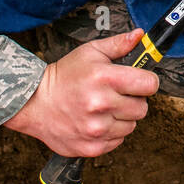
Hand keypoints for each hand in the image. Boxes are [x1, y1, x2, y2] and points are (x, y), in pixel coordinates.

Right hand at [3, 28, 157, 156]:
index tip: (139, 82)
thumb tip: (140, 36)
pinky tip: (96, 121)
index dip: (146, 82)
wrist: (34, 103)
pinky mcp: (92, 147)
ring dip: (122, 118)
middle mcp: (102, 105)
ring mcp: (97, 129)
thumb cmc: (64, 77)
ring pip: (131, 126)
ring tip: (104, 109)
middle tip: (115, 95)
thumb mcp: (90, 52)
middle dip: (133, 100)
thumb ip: (118, 45)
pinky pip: (117, 141)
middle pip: (142, 108)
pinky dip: (111, 132)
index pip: (149, 84)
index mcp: (105, 78)